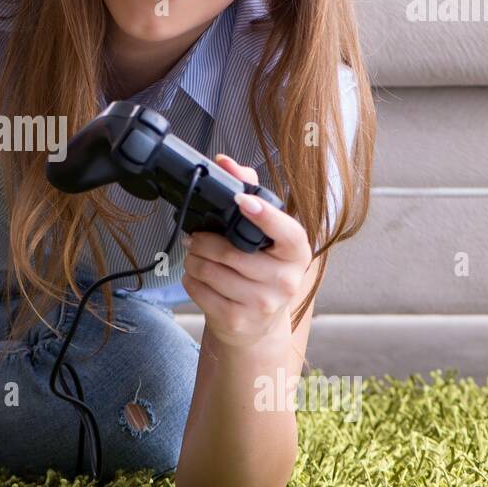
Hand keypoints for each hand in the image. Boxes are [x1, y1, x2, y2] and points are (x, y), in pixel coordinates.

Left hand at [180, 154, 312, 348]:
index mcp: (297, 253)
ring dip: (193, 259)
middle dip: (203, 240)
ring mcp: (262, 304)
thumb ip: (249, 191)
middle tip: (196, 237)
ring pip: (209, 271)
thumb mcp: (265, 234)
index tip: (242, 202)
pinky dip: (190, 279)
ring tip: (196, 255)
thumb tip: (225, 162)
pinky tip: (198, 276)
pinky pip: (199, 290)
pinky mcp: (237, 320)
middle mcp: (285, 281)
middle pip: (230, 252)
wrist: (258, 323)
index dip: (264, 215)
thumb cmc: (261, 269)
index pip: (287, 232)